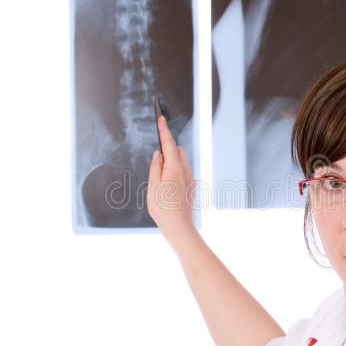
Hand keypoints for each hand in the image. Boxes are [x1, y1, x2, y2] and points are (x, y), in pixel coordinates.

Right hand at [147, 115, 196, 241]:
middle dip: (167, 149)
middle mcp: (185, 171)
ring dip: (172, 161)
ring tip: (160, 178)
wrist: (179, 227)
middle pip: (177, 150)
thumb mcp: (153, 186)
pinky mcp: (192, 187)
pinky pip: (184, 172)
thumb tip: (159, 154)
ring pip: (181, 161)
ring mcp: (190, 179)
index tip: (161, 118)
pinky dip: (175, 171)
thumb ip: (155, 167)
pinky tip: (167, 186)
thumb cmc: (164, 209)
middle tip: (155, 161)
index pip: (168, 143)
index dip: (163, 130)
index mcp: (174, 168)